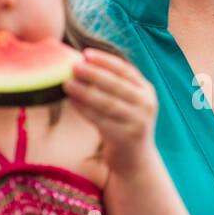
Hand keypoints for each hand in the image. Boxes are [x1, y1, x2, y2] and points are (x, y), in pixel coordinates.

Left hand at [61, 49, 157, 176]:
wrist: (135, 160)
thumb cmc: (124, 125)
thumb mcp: (128, 102)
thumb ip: (114, 85)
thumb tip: (82, 62)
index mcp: (146, 91)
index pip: (125, 70)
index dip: (105, 61)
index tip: (85, 53)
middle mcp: (146, 105)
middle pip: (117, 85)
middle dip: (93, 74)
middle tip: (73, 66)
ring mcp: (137, 122)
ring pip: (108, 103)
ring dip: (85, 92)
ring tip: (67, 84)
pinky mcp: (125, 138)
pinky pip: (100, 120)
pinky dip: (84, 109)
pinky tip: (71, 101)